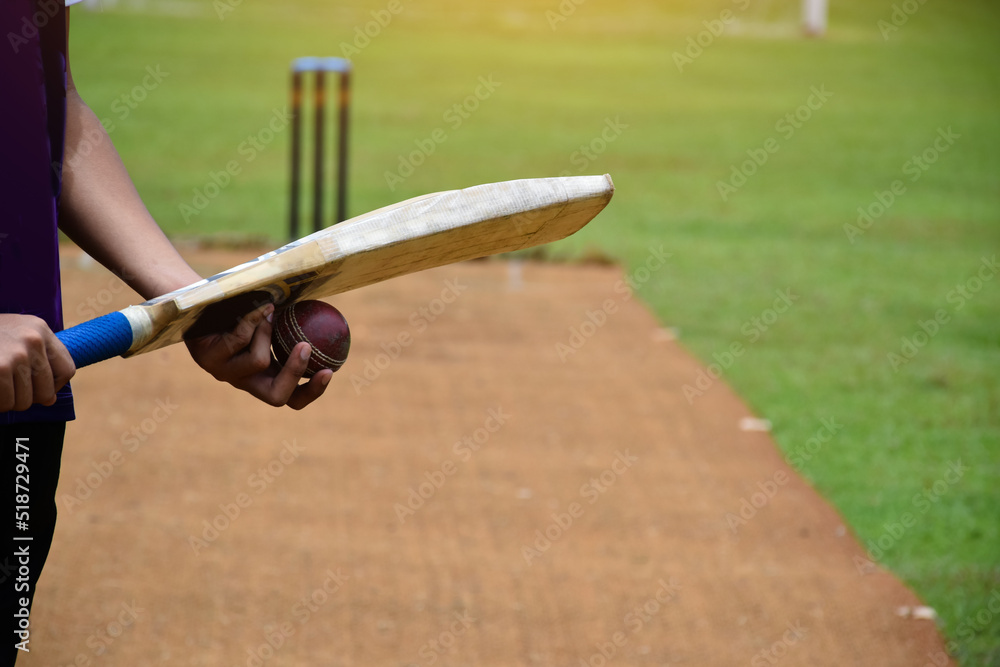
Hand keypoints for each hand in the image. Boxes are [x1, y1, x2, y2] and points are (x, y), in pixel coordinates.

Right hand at [0, 314, 75, 411]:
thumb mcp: (13, 334)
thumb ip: (35, 358)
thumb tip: (49, 399)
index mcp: (39, 329)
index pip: (67, 370)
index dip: (54, 385)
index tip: (38, 387)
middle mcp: (32, 340)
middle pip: (45, 392)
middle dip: (26, 397)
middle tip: (7, 387)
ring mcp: (15, 356)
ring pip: (23, 402)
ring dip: (7, 401)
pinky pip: (5, 403)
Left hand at [184, 304, 332, 409]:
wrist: (201, 297)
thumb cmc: (242, 307)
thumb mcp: (272, 320)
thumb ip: (292, 327)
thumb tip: (331, 319)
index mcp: (263, 377)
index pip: (292, 398)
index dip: (312, 391)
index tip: (329, 371)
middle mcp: (243, 381)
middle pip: (277, 397)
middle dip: (295, 372)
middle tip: (307, 346)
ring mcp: (224, 372)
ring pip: (260, 361)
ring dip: (268, 333)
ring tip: (269, 310)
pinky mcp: (207, 359)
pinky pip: (240, 340)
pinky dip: (254, 320)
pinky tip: (260, 306)